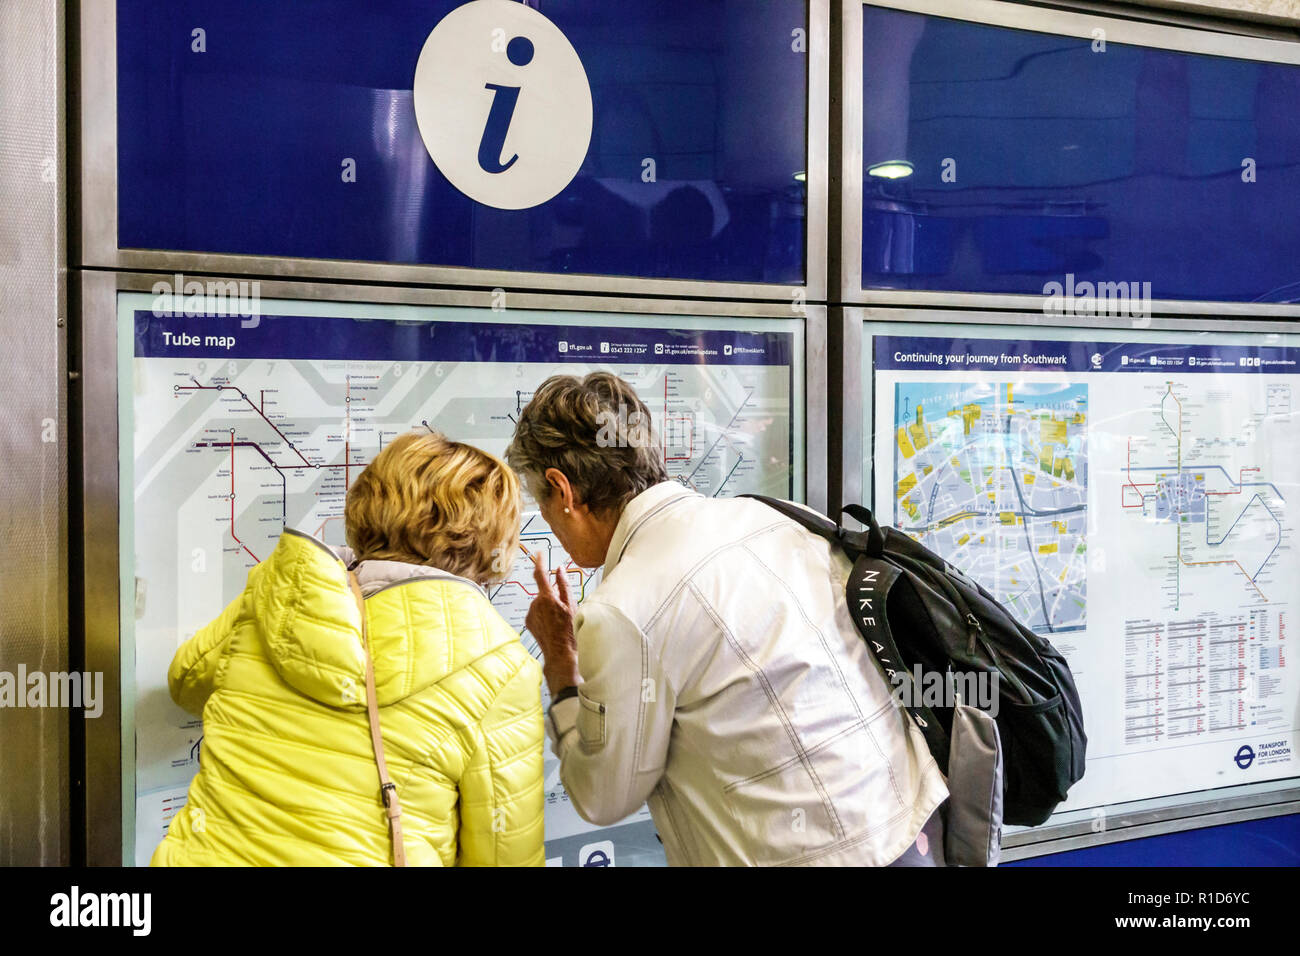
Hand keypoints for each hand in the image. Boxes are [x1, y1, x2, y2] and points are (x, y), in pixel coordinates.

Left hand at [524, 549, 580, 695]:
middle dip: (552, 595)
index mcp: (547, 597)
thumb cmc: (569, 631)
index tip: (538, 553)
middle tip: (565, 608)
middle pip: (544, 591)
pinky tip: (552, 625)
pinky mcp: (528, 622)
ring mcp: (530, 613)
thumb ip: (564, 585)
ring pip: (540, 602)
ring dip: (548, 606)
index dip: (539, 561)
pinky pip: (536, 612)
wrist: (560, 653)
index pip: (540, 574)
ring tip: (559, 620)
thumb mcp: (571, 605)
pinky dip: (544, 614)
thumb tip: (559, 570)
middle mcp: (535, 604)